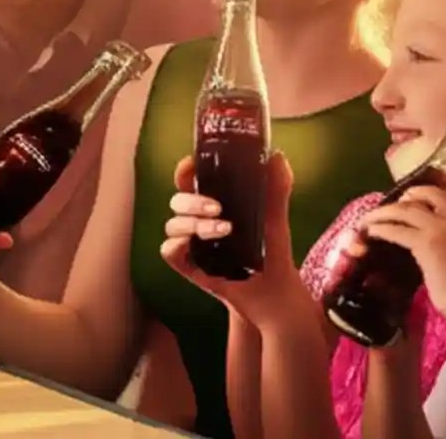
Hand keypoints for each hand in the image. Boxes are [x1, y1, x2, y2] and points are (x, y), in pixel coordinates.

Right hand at [160, 152, 309, 324]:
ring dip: (194, 224)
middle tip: (218, 208)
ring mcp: (192, 242)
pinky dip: (176, 246)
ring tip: (224, 231)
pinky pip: (169, 251)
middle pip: (178, 200)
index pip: (190, 179)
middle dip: (193, 201)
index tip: (192, 164)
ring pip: (173, 224)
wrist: (274, 290)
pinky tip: (192, 246)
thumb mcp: (275, 217)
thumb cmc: (272, 250)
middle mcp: (198, 219)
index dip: (185, 169)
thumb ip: (276, 188)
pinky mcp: (188, 264)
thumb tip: (277, 155)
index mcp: (215, 201)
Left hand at [361, 187, 445, 319]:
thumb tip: (430, 253)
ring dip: (383, 213)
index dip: (422, 193)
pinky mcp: (426, 244)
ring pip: (405, 211)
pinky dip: (382, 229)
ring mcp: (439, 230)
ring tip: (367, 220)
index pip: (442, 197)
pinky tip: (372, 232)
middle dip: (399, 200)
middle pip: (421, 198)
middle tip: (382, 209)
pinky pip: (397, 230)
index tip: (407, 198)